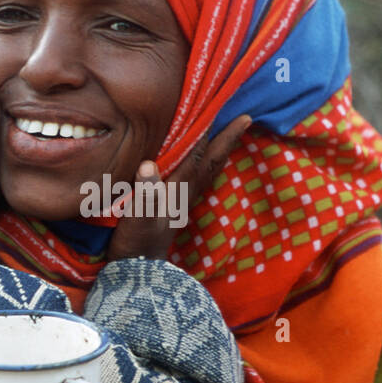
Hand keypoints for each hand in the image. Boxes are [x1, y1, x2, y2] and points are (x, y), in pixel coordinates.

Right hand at [108, 114, 251, 260]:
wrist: (137, 274)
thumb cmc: (135, 243)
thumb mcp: (136, 216)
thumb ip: (145, 193)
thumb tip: (148, 167)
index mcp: (178, 188)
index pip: (198, 154)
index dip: (211, 131)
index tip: (225, 108)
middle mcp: (185, 193)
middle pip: (212, 160)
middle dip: (228, 138)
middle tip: (246, 117)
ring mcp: (181, 202)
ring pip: (207, 169)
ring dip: (220, 150)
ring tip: (229, 133)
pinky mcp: (173, 208)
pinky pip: (195, 178)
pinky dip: (203, 163)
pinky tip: (199, 161)